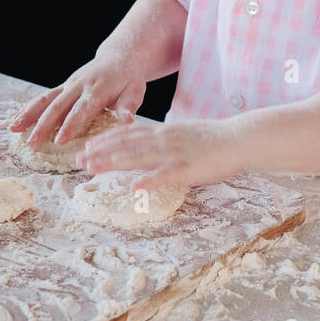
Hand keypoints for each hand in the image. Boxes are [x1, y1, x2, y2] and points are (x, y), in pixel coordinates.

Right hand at [9, 47, 146, 147]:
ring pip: (46, 99)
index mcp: (97, 89)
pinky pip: (44, 97)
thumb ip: (129, 106)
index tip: (60, 141)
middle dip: (44, 125)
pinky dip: (29, 108)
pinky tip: (17, 120)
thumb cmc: (129, 78)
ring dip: (29, 114)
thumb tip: (127, 121)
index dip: (70, 125)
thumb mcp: (135, 90)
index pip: (82, 109)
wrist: (120, 56)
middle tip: (33, 143)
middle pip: (58, 106)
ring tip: (13, 129)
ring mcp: (69, 85)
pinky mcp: (64, 86)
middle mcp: (79, 86)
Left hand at [78, 118, 242, 190]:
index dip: (106, 141)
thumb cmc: (214, 141)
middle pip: (127, 145)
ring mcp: (175, 153)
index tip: (88, 147)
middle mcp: (164, 140)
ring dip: (114, 163)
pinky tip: (134, 187)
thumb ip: (165, 142)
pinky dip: (149, 181)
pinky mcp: (189, 168)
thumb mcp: (184, 136)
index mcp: (164, 133)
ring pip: (139, 157)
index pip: (129, 135)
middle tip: (79, 159)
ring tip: (94, 168)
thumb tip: (149, 148)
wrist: (240, 139)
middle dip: (101, 152)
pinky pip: (166, 175)